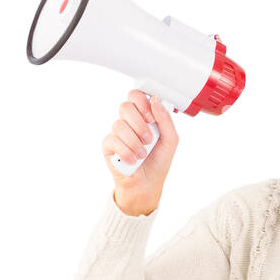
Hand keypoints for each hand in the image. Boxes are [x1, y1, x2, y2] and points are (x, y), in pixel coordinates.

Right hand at [103, 90, 180, 214]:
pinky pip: (112, 140)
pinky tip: (132, 160)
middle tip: (149, 139)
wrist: (148, 183)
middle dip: (139, 124)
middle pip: (125, 107)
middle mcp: (129, 122)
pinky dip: (126, 152)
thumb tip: (155, 100)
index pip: (136, 96)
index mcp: (143, 116)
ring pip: (119, 125)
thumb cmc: (158, 161)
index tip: (151, 118)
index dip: (142, 104)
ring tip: (142, 154)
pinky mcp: (108, 146)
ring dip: (135, 142)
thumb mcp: (171, 139)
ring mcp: (117, 133)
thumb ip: (165, 119)